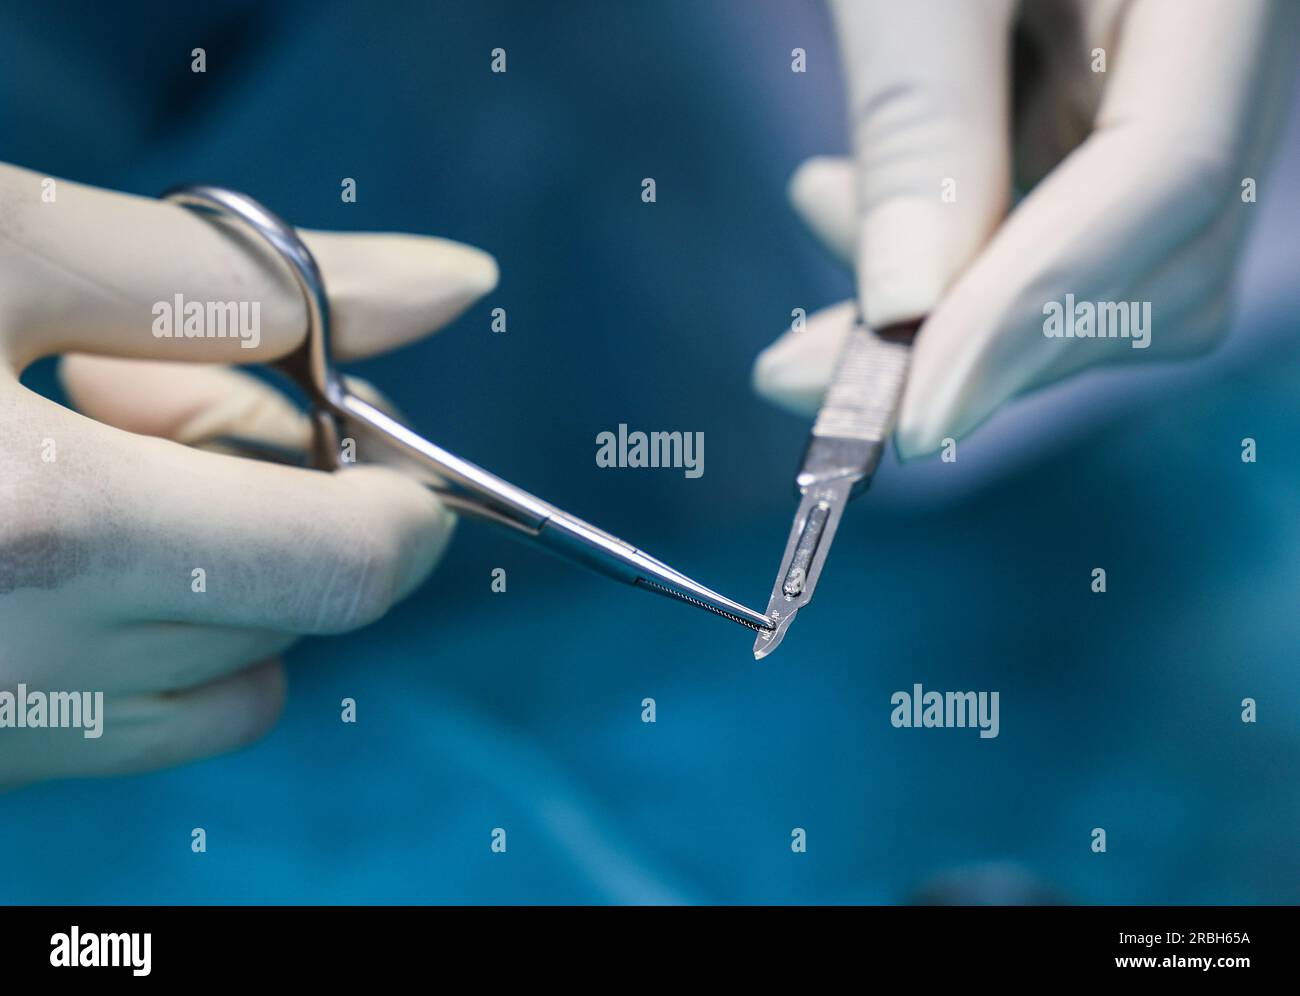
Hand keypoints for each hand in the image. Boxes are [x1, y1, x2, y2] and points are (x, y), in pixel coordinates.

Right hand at [0, 162, 496, 787]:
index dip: (399, 494)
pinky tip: (53, 547)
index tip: (372, 436)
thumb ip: (237, 279)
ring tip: (86, 468)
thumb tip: (456, 284)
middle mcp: (23, 680)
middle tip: (146, 393)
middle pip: (300, 615)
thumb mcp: (6, 248)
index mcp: (48, 531)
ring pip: (229, 689)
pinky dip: (150, 638)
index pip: (345, 563)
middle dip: (285, 499)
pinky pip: (136, 733)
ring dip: (223, 576)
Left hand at [754, 0, 1296, 457]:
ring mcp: (1182, 82)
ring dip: (947, 300)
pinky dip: (948, 248)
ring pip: (1099, 264)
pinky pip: (1054, 218)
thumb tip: (907, 318)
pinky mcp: (1117, 104)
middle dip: (976, 340)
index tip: (907, 424)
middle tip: (804, 378)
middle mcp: (1234, 46)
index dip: (1034, 314)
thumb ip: (923, 117)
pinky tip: (846, 205)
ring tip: (813, 222)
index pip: (1168, 178)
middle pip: (1148, 256)